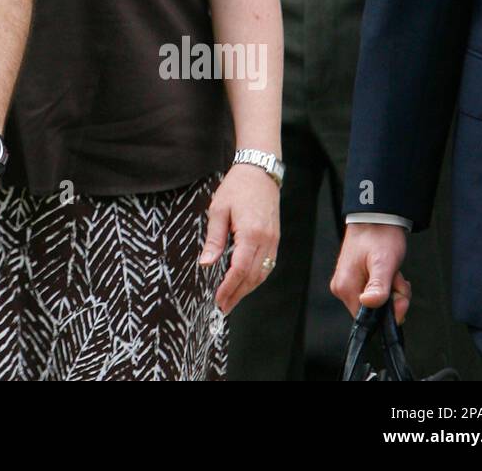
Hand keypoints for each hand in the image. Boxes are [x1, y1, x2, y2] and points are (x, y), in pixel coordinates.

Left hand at [199, 163, 279, 315]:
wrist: (259, 173)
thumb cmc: (236, 188)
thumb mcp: (218, 210)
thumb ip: (214, 239)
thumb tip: (206, 264)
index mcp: (252, 234)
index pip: (240, 269)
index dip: (229, 287)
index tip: (218, 300)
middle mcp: (266, 241)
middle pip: (253, 276)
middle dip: (237, 294)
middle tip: (223, 307)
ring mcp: (274, 241)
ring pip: (262, 274)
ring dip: (247, 289)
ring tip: (232, 300)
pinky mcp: (275, 240)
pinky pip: (267, 265)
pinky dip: (256, 278)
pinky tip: (245, 283)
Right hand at [331, 222, 409, 323]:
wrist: (377, 218)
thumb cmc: (380, 236)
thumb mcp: (384, 263)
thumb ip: (378, 286)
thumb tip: (369, 304)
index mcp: (345, 287)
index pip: (367, 319)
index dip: (387, 313)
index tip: (397, 295)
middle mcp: (342, 288)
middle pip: (373, 312)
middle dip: (393, 299)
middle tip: (398, 280)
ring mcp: (348, 284)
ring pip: (377, 303)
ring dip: (392, 292)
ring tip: (394, 274)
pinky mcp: (355, 280)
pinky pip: (375, 294)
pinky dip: (387, 287)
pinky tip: (390, 274)